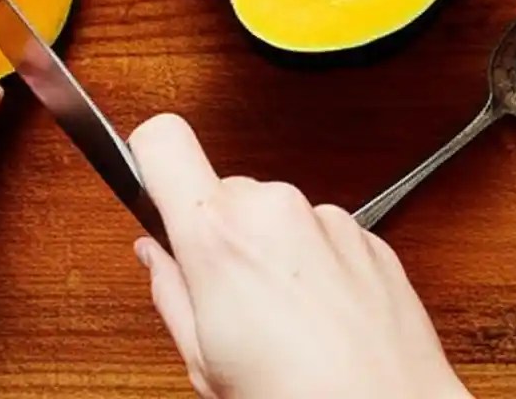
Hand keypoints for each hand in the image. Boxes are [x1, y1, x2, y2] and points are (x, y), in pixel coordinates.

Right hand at [128, 114, 471, 398]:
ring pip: (274, 213)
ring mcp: (327, 218)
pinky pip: (319, 232)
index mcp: (219, 234)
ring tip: (281, 317)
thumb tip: (156, 256)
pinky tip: (318, 316)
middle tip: (226, 296)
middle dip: (218, 233)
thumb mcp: (204, 360)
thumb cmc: (301, 397)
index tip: (150, 181)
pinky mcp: (367, 235)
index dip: (148, 157)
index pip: (162, 141)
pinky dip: (313, 263)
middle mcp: (275, 208)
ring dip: (270, 250)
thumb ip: (169, 292)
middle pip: (222, 190)